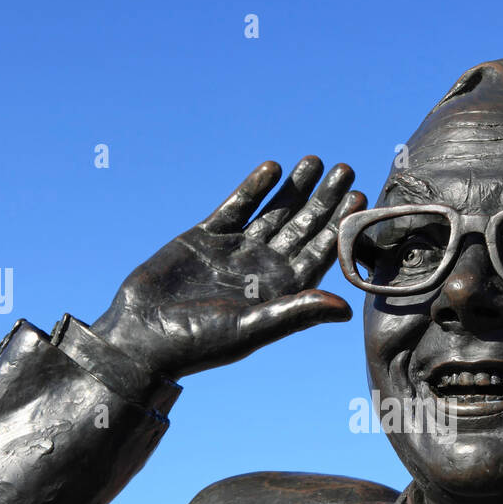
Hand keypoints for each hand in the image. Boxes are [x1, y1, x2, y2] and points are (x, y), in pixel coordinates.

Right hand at [91, 156, 365, 379]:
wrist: (142, 336)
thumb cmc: (199, 343)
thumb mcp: (252, 328)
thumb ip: (296, 313)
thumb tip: (345, 310)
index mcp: (280, 291)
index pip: (319, 254)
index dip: (339, 227)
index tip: (359, 200)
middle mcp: (262, 268)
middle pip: (302, 227)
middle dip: (324, 199)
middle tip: (346, 170)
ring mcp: (235, 251)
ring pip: (273, 212)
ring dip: (294, 188)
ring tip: (315, 160)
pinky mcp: (205, 237)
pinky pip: (235, 207)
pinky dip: (253, 188)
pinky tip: (273, 168)